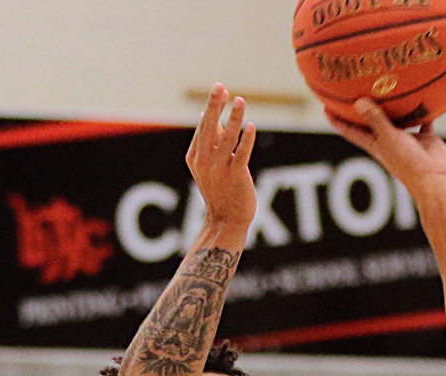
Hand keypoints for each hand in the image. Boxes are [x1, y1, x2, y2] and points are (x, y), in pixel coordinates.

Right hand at [186, 86, 257, 230]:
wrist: (226, 219)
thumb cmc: (220, 189)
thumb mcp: (209, 164)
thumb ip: (211, 140)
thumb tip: (211, 113)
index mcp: (195, 156)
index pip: (203, 126)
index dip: (212, 107)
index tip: (220, 89)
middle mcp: (204, 161)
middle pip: (209, 127)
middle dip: (215, 105)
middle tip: (220, 86)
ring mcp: (219, 169)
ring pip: (226, 138)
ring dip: (233, 118)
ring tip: (240, 100)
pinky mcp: (236, 176)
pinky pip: (241, 154)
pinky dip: (246, 140)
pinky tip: (251, 126)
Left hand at [327, 99, 445, 193]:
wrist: (435, 178)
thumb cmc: (408, 163)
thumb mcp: (388, 138)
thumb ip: (376, 120)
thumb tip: (358, 102)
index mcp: (375, 144)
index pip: (350, 131)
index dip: (337, 120)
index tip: (325, 107)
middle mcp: (388, 141)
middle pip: (371, 122)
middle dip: (362, 109)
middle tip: (354, 90)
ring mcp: (405, 139)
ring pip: (396, 119)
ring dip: (392, 107)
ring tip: (388, 87)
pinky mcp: (423, 138)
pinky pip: (421, 120)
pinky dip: (421, 111)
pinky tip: (422, 97)